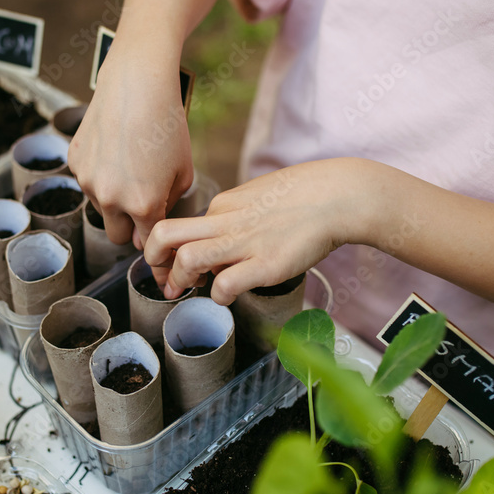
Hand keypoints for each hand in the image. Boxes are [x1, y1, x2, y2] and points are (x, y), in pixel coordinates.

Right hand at [68, 41, 193, 247]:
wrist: (136, 83)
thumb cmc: (166, 125)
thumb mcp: (183, 172)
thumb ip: (169, 206)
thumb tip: (153, 227)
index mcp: (142, 204)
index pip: (147, 243)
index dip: (156, 247)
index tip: (160, 250)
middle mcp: (110, 198)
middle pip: (118, 236)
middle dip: (131, 228)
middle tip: (145, 207)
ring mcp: (87, 181)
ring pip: (101, 209)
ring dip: (114, 200)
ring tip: (132, 167)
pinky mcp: (74, 162)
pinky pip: (88, 182)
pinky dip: (100, 175)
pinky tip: (116, 150)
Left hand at [145, 159, 377, 303]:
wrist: (339, 196)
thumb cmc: (304, 198)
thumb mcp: (257, 198)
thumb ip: (234, 218)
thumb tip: (220, 247)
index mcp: (222, 205)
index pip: (179, 227)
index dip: (170, 251)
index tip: (174, 267)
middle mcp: (226, 221)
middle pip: (164, 235)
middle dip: (153, 261)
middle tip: (165, 280)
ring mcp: (244, 243)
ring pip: (187, 258)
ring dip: (179, 280)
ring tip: (189, 290)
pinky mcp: (266, 264)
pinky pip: (225, 285)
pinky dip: (218, 296)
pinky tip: (228, 296)